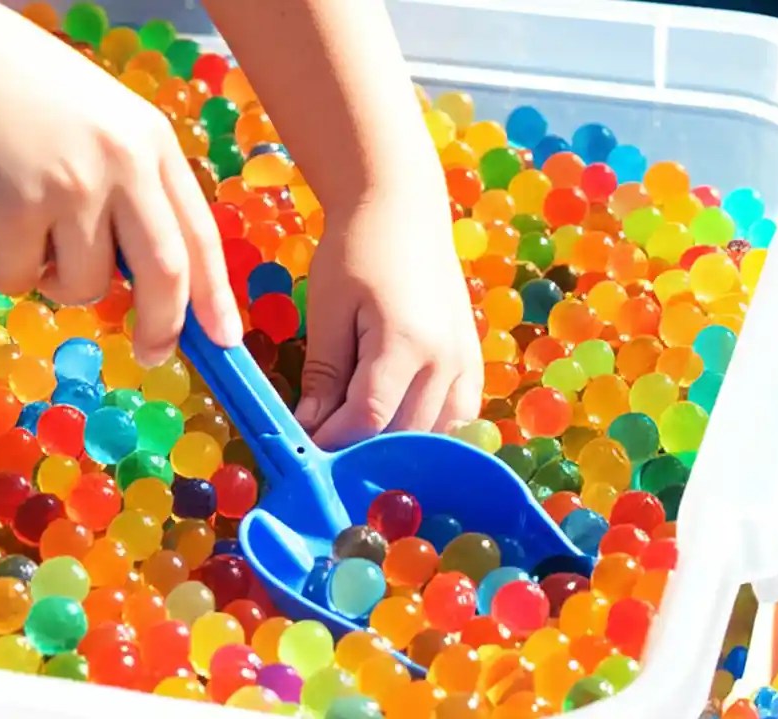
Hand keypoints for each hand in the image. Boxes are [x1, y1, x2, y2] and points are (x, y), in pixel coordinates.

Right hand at [0, 8, 242, 365]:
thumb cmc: (19, 96)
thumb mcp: (100, 128)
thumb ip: (131, 192)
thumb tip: (150, 288)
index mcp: (151, 142)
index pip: (199, 233)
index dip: (214, 295)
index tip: (226, 340)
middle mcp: (123, 163)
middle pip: (165, 273)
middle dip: (164, 326)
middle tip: (155, 353)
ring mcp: (72, 187)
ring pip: (87, 286)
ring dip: (59, 284)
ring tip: (32, 232)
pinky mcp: (17, 209)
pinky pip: (22, 280)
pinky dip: (8, 271)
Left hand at [295, 193, 483, 448]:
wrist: (401, 208)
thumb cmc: (357, 249)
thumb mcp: (329, 309)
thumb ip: (323, 374)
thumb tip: (309, 429)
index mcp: (406, 343)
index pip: (367, 418)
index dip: (333, 441)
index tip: (304, 451)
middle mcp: (446, 360)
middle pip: (403, 433)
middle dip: (361, 450)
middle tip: (324, 450)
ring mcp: (465, 362)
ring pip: (436, 434)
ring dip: (397, 446)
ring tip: (359, 441)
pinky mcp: (472, 360)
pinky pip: (457, 416)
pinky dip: (426, 431)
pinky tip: (397, 428)